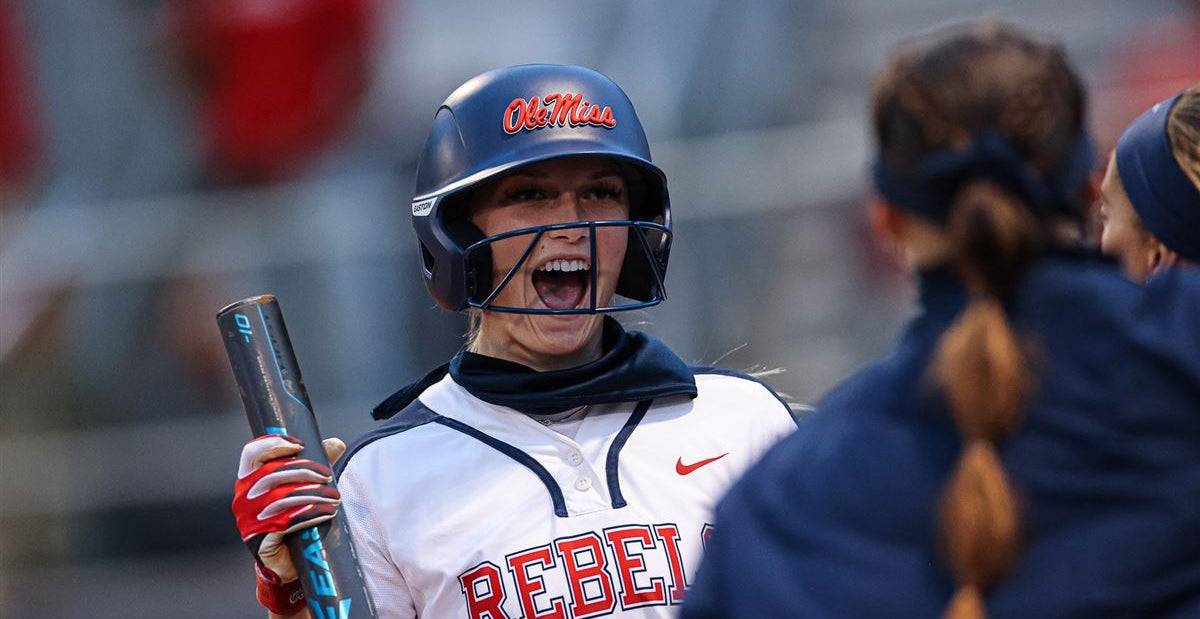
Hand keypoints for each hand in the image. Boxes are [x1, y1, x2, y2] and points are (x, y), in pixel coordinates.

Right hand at [232, 435, 344, 581]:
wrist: (286, 560)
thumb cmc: (292, 517)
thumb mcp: (303, 487)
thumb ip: (316, 464)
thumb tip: (336, 443)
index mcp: (248, 480)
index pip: (252, 454)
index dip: (273, 444)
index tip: (300, 445)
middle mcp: (243, 498)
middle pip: (271, 474)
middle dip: (304, 471)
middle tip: (328, 476)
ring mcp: (249, 520)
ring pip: (282, 498)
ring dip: (313, 494)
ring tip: (335, 498)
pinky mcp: (260, 539)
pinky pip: (287, 522)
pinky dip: (311, 514)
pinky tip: (327, 512)